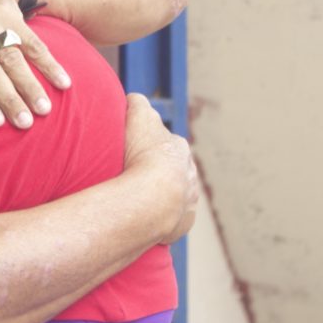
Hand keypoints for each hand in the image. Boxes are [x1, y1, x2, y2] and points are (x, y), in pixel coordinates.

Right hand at [121, 94, 198, 243]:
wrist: (152, 200)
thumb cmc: (143, 156)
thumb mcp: (139, 116)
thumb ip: (137, 103)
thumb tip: (134, 100)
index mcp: (179, 148)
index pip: (164, 141)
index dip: (147, 145)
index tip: (133, 150)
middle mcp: (189, 172)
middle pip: (173, 168)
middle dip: (158, 171)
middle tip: (133, 176)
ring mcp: (188, 198)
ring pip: (175, 193)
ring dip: (160, 195)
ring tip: (137, 200)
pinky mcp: (183, 222)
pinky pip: (171, 218)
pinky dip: (160, 218)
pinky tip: (144, 219)